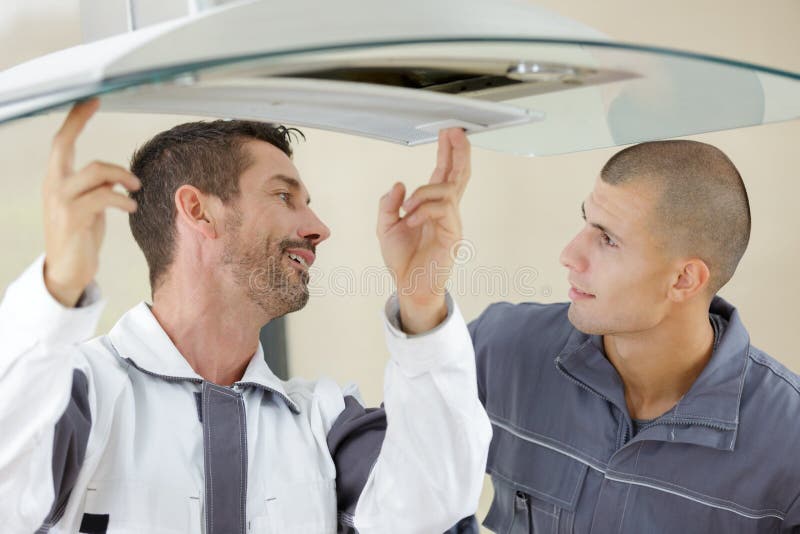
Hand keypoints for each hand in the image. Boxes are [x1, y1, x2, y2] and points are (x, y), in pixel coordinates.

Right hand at [42, 100, 140, 306]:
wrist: (69, 269)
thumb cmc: (81, 235)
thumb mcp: (90, 205)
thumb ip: (98, 186)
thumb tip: (119, 176)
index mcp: (56, 179)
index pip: (60, 141)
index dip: (74, 119)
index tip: (90, 100)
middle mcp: (53, 185)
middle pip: (65, 145)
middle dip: (83, 127)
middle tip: (107, 115)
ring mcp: (60, 200)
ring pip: (94, 171)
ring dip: (122, 176)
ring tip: (135, 188)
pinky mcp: (72, 217)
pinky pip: (103, 196)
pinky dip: (122, 199)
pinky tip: (131, 207)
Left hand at [377, 129, 470, 333]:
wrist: (409, 285)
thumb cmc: (403, 259)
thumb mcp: (385, 227)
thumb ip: (389, 204)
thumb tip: (399, 184)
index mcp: (432, 206)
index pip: (444, 173)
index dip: (448, 152)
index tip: (450, 133)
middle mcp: (446, 210)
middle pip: (459, 174)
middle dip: (458, 151)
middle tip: (455, 132)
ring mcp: (452, 221)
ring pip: (445, 190)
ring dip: (422, 194)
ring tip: (407, 210)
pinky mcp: (453, 234)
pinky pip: (441, 209)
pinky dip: (422, 211)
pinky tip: (410, 222)